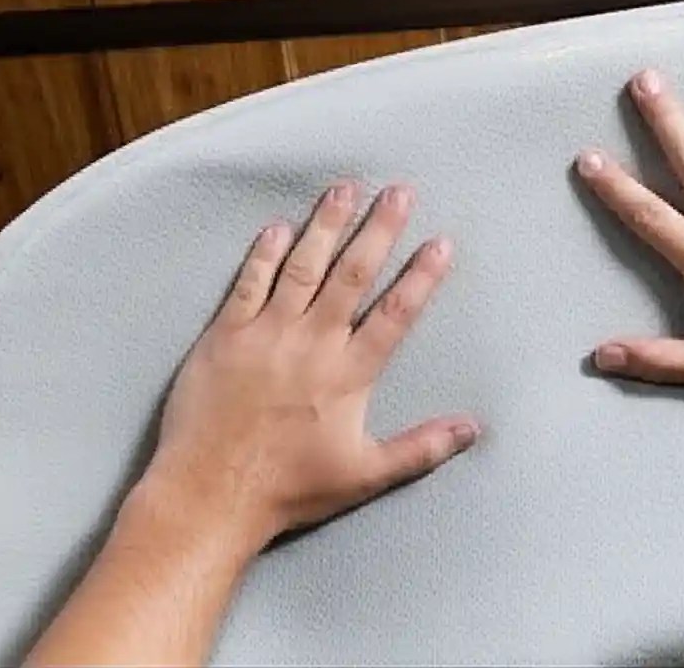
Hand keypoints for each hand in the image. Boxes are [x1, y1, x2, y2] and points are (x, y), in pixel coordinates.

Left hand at [136, 183, 478, 551]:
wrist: (210, 494)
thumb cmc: (289, 489)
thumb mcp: (365, 475)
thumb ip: (421, 448)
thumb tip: (472, 429)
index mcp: (348, 374)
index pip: (395, 314)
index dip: (421, 277)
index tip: (440, 243)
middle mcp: (311, 344)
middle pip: (352, 275)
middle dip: (379, 230)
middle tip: (399, 192)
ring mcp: (266, 334)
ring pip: (302, 266)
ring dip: (326, 225)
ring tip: (345, 189)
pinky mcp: (224, 336)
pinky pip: (248, 283)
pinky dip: (264, 254)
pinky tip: (278, 227)